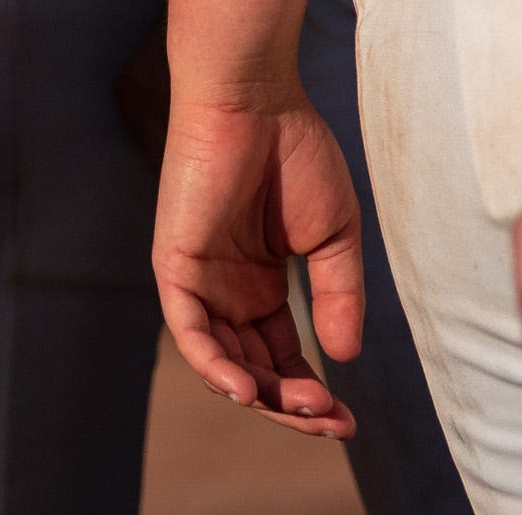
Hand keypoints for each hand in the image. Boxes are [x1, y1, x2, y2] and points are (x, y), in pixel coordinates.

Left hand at [154, 85, 365, 435]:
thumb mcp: (333, 238)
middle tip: (331, 421)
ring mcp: (199, 279)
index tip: (346, 419)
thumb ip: (338, 297)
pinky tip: (246, 391)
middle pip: (252, 369)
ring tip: (304, 409)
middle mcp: (227, 289)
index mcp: (261, 284)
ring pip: (220, 360)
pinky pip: (188, 329)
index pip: (281, 358)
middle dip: (290, 404)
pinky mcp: (174, 263)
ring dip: (261, 393)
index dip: (310, 393)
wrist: (257, 100)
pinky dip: (213, 364)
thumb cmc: (295, 154)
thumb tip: (344, 359)